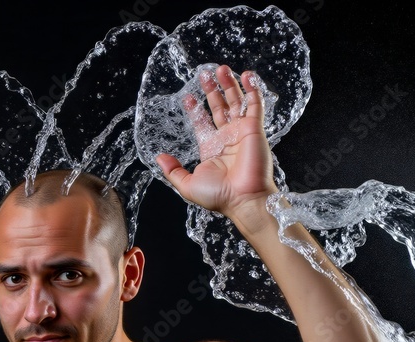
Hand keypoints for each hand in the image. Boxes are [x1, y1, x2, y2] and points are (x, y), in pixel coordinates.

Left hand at [156, 66, 277, 231]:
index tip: (187, 97)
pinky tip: (247, 76)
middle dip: (211, 90)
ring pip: (236, 102)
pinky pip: (255, 105)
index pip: (202, 122)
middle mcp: (227, 138)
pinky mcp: (255, 129)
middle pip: (218, 107)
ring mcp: (242, 132)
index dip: (195, 109)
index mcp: (211, 148)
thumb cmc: (218, 196)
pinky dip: (252, 90)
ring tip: (221, 69)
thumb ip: (172, 170)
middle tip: (204, 75)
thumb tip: (158, 157)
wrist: (243, 199)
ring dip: (229, 85)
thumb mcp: (187, 184)